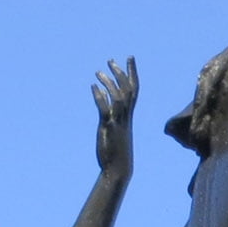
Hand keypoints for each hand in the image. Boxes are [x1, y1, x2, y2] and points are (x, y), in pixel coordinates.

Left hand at [93, 58, 137, 176]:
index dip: (132, 72)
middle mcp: (126, 115)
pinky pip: (105, 109)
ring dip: (109, 82)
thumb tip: (108, 113)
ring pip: (118, 96)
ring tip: (98, 73)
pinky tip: (93, 87)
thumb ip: (113, 120)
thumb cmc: (116, 153)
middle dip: (120, 72)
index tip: (129, 58)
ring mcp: (118, 121)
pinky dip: (100, 97)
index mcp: (129, 115)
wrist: (118, 168)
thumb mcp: (116, 132)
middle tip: (110, 60)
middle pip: (127, 89)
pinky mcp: (108, 127)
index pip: (134, 89)